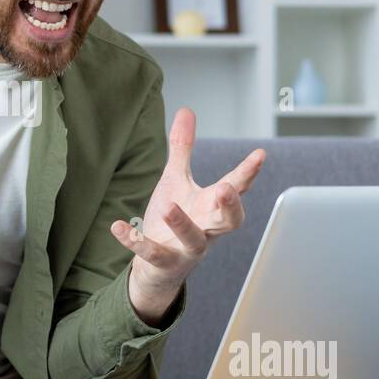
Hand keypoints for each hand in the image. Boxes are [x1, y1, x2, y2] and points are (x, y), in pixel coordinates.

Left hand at [110, 108, 264, 324]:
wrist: (156, 267)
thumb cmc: (173, 218)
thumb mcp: (176, 180)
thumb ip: (182, 149)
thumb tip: (187, 110)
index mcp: (211, 207)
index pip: (235, 188)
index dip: (247, 173)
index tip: (260, 155)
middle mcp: (205, 229)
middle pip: (228, 221)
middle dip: (230, 206)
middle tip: (227, 188)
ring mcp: (185, 249)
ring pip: (194, 240)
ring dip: (182, 224)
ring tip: (169, 207)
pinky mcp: (162, 262)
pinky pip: (151, 254)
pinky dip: (135, 241)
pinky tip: (118, 226)